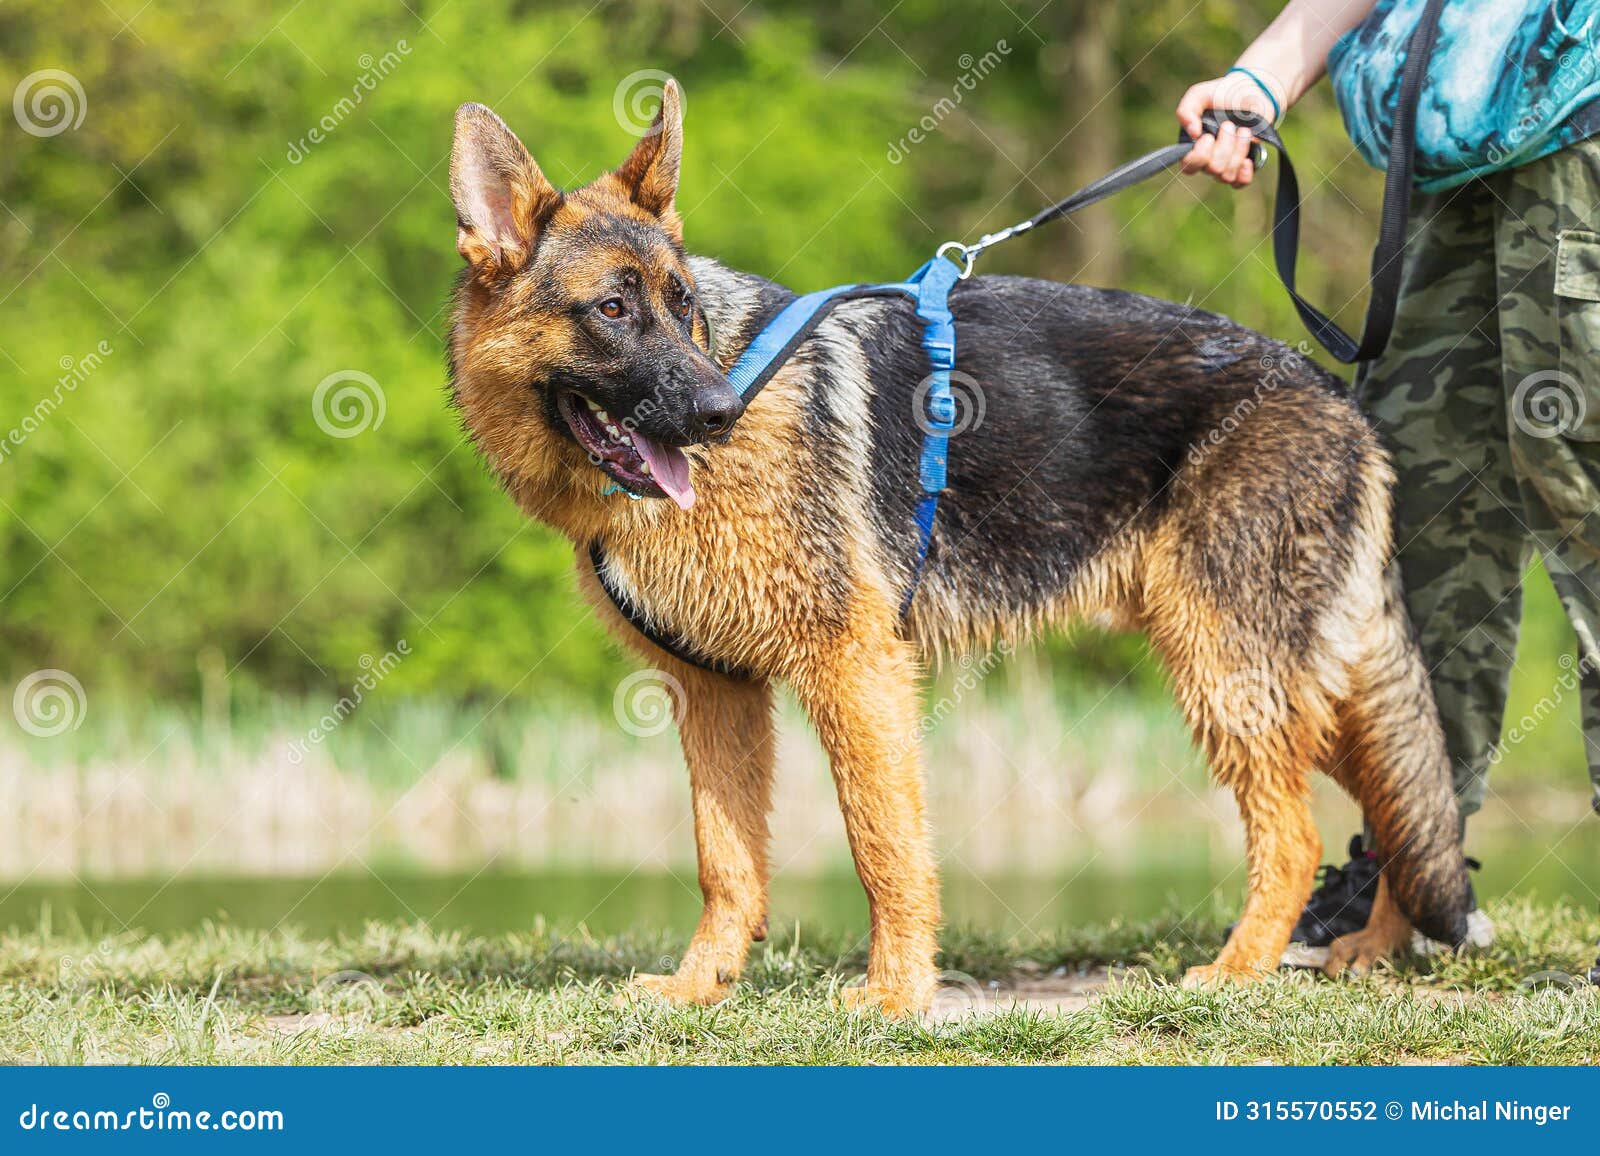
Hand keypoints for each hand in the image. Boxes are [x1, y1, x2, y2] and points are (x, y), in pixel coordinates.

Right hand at [1176, 72, 1281, 187]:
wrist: (1251, 91)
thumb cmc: (1222, 94)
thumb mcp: (1199, 94)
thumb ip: (1187, 110)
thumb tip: (1193, 133)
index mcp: (1193, 146)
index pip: (1188, 167)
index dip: (1199, 156)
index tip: (1208, 136)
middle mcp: (1207, 160)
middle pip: (1212, 169)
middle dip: (1224, 146)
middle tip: (1229, 125)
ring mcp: (1226, 164)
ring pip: (1227, 174)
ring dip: (1238, 150)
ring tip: (1244, 131)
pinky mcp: (1243, 166)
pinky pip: (1239, 183)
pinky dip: (1244, 174)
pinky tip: (1248, 160)